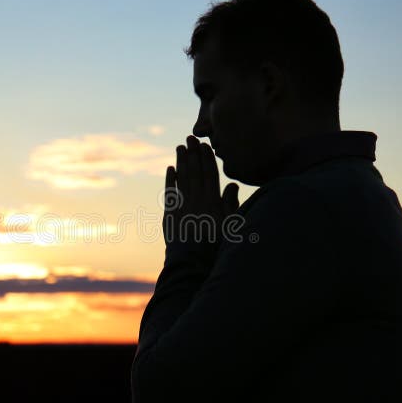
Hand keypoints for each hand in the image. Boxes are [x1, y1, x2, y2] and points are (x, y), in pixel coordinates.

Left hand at [162, 135, 239, 265]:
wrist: (193, 265)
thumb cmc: (216, 248)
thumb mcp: (229, 226)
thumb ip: (230, 204)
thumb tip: (232, 184)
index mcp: (213, 203)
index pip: (210, 174)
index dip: (207, 159)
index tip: (204, 145)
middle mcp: (197, 201)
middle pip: (195, 172)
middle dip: (193, 153)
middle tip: (190, 137)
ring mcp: (182, 207)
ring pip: (181, 179)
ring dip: (181, 161)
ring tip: (180, 147)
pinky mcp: (170, 215)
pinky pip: (170, 193)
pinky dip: (170, 180)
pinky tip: (170, 169)